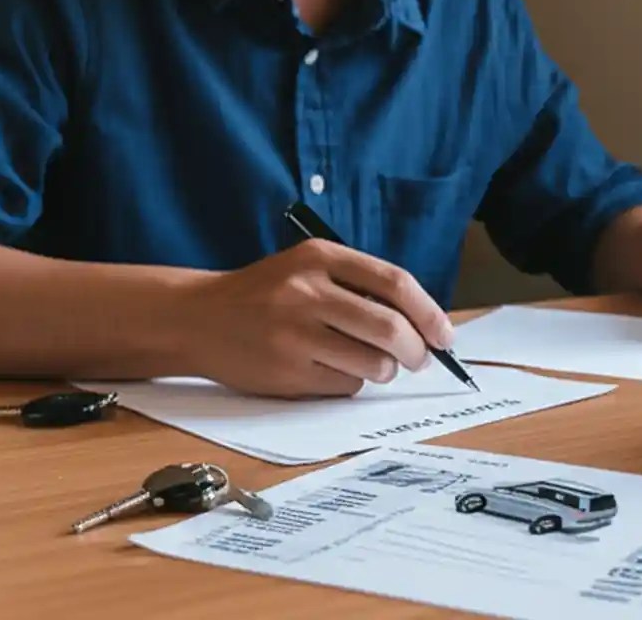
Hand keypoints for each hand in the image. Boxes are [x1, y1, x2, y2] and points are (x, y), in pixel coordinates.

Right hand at [179, 240, 452, 398]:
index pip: (395, 283)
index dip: (429, 313)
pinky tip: (329, 369)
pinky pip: (345, 385)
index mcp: (320, 257)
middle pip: (390, 328)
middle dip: (417, 350)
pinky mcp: (286, 371)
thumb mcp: (308, 268)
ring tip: (370, 363)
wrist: (197, 317)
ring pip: (373, 363)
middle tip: (420, 359)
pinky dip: (351, 382)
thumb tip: (424, 324)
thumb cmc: (266, 295)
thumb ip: (360, 285)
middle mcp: (306, 292)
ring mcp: (294, 333)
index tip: (444, 335)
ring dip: (384, 369)